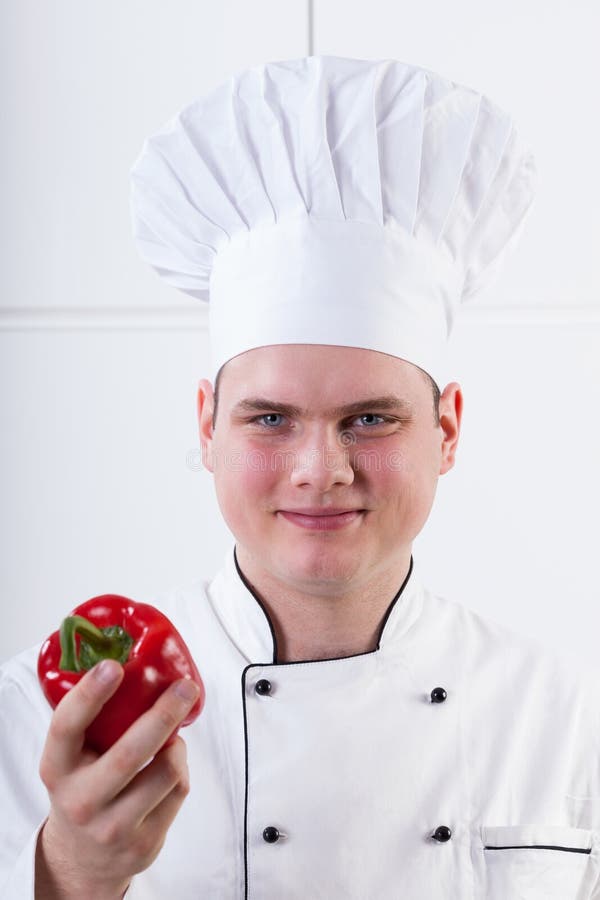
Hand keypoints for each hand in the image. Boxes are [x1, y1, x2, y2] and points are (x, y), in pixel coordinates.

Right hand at [35, 658, 200, 899]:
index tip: (113, 666)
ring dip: (176, 746)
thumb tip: (137, 665)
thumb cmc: (85, 788)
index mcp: (58, 768)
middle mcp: (81, 800)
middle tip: (184, 687)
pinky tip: (167, 769)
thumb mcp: (73, 759)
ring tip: (170, 740)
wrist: (84, 859)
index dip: (89, 694)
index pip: (67, 727)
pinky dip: (180, 770)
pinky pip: (178, 790)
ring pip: (166, 770)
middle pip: (130, 753)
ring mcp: (113, 826)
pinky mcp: (144, 842)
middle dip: (164, 714)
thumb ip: (94, 722)